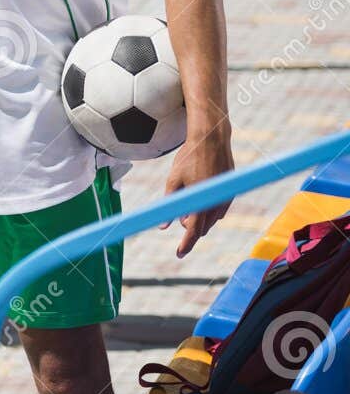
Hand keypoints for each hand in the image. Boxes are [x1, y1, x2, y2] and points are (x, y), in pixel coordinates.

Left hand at [160, 123, 233, 257]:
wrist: (211, 140)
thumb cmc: (189, 158)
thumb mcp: (173, 180)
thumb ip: (169, 204)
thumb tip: (163, 225)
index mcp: (200, 202)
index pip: (193, 231)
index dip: (185, 244)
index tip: (179, 254)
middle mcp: (216, 204)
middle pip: (202, 228)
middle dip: (190, 229)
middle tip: (179, 222)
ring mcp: (225, 199)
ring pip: (211, 221)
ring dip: (199, 220)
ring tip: (187, 207)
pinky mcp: (230, 193)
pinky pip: (219, 210)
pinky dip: (208, 211)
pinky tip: (200, 201)